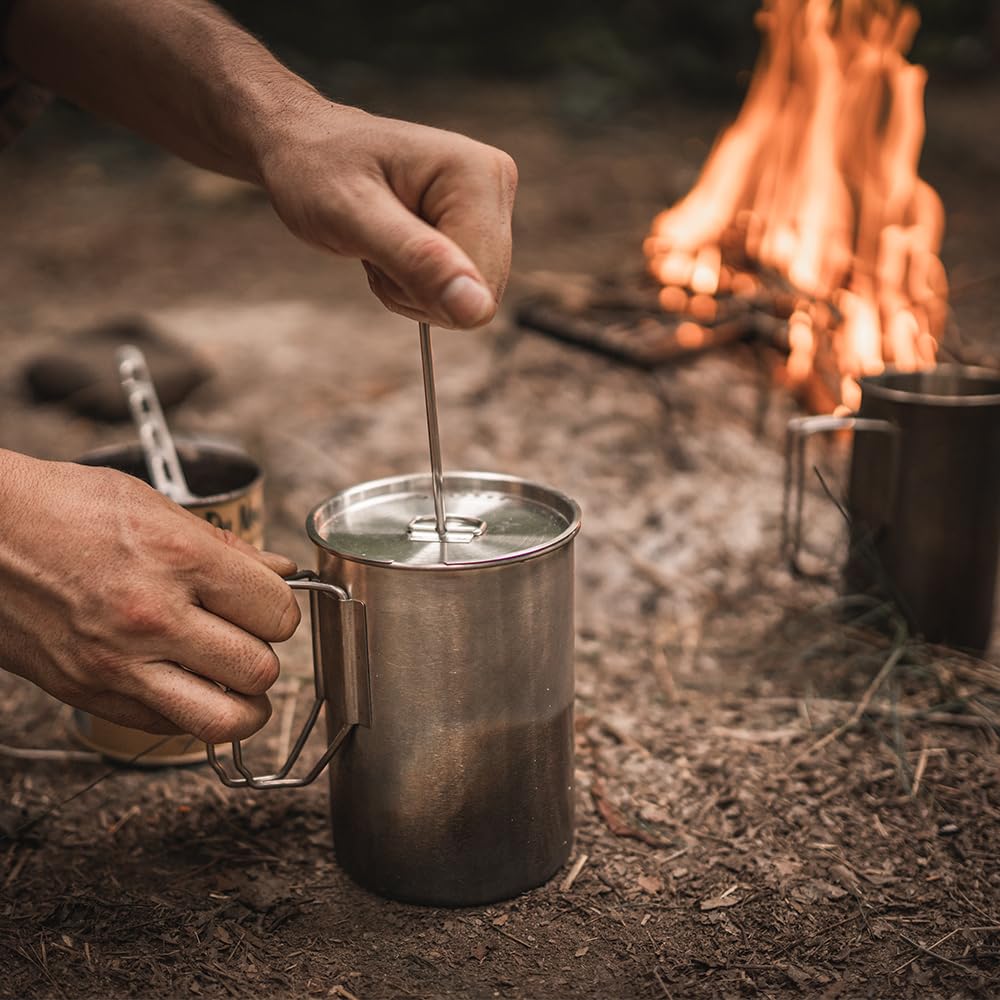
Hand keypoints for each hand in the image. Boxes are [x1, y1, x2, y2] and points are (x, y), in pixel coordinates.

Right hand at [0, 451, 300, 742]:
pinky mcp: (88, 692)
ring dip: (242, 706)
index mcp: (180, 559)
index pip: (278, 613)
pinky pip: (166, 727)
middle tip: (251, 643)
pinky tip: (183, 684)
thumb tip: (280, 570)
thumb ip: (227, 547)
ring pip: (223, 721)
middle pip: (260, 670)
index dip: (282, 612)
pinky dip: (187, 713)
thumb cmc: (60, 509)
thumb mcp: (154, 506)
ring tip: (235, 685)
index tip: (270, 608)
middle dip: (264, 658)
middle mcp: (154, 617)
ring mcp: (119, 662)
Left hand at [257, 103, 516, 328]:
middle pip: (479, 294)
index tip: (378, 244)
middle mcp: (496, 184)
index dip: (423, 288)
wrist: (304, 146)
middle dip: (420, 288)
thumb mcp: (354, 217)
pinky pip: (458, 289)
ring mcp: (491, 204)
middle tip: (375, 245)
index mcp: (479, 175)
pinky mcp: (478, 223)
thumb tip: (478, 312)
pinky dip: (418, 284)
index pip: (480, 287)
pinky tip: (393, 246)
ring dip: (414, 287)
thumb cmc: (318, 170)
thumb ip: (418, 262)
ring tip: (380, 242)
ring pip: (467, 297)